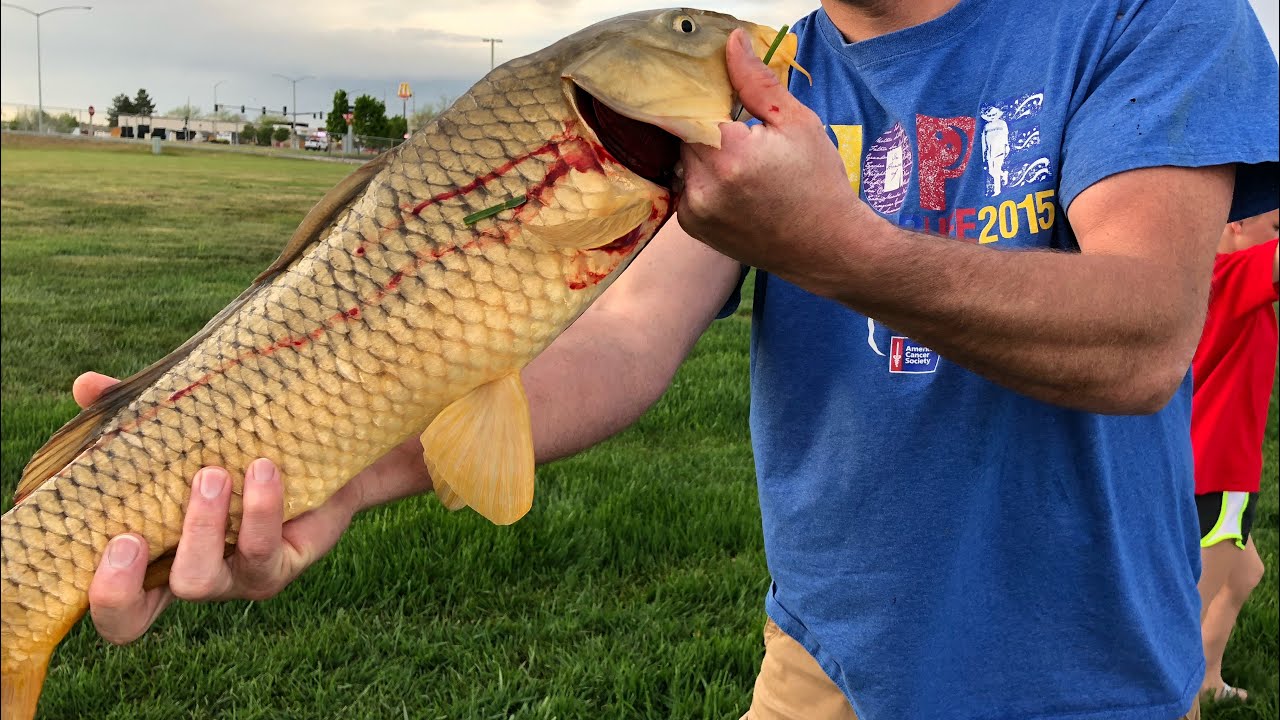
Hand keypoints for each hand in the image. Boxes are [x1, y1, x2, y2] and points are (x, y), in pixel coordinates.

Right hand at [77, 372, 359, 644]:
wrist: (327, 454)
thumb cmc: (243, 450)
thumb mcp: (187, 432)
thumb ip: (132, 415)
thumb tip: (85, 385)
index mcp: (153, 557)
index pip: (111, 605)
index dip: (100, 594)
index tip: (109, 540)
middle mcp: (188, 576)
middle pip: (132, 621)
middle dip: (120, 588)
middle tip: (127, 537)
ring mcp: (235, 579)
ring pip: (199, 580)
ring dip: (198, 527)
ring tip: (212, 472)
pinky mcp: (281, 567)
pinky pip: (262, 549)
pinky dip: (259, 508)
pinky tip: (262, 469)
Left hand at [677, 29, 882, 292]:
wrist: (826, 248)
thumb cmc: (819, 184)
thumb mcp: (797, 124)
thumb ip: (756, 83)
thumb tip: (731, 44)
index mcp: (729, 154)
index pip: (689, 106)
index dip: (701, 97)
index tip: (720, 100)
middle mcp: (703, 185)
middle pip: (683, 134)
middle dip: (705, 126)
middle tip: (741, 134)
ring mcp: (693, 210)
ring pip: (681, 160)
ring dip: (701, 154)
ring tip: (741, 163)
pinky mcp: (692, 227)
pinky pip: (684, 187)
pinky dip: (701, 179)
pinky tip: (734, 186)